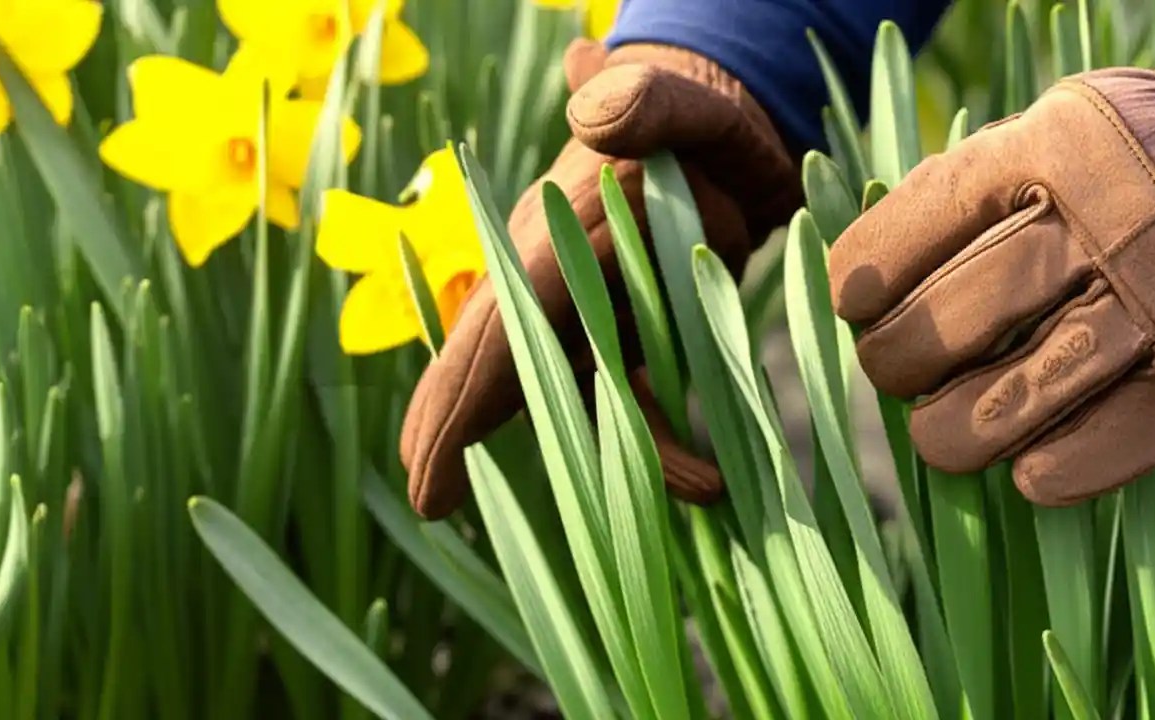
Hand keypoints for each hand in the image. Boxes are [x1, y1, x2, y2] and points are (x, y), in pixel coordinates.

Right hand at [400, 40, 800, 518]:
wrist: (731, 140)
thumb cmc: (699, 117)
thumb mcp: (677, 100)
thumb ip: (642, 101)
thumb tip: (596, 115)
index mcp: (554, 235)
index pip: (495, 326)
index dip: (455, 402)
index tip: (422, 477)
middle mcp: (558, 280)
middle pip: (504, 366)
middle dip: (459, 430)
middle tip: (425, 499)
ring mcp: (596, 309)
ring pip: (584, 395)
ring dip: (628, 453)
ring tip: (699, 486)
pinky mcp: (640, 329)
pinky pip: (640, 395)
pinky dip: (664, 440)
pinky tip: (710, 478)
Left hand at [829, 47, 1154, 504]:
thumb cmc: (1109, 157)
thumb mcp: (1037, 133)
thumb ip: (962, 192)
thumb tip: (862, 286)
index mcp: (1051, 147)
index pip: (926, 219)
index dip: (870, 272)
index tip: (853, 303)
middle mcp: (1111, 219)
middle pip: (965, 315)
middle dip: (900, 359)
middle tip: (891, 367)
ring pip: (1028, 391)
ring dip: (956, 431)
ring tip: (934, 431)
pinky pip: (1120, 436)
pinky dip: (1063, 470)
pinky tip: (1025, 473)